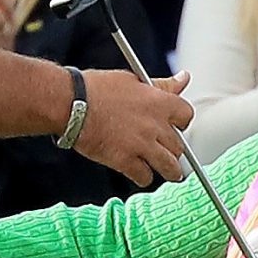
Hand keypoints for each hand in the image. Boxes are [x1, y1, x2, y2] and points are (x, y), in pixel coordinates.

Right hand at [73, 67, 192, 184]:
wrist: (71, 104)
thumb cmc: (96, 89)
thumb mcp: (134, 80)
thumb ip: (161, 85)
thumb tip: (184, 79)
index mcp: (159, 102)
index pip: (186, 115)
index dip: (181, 123)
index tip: (175, 126)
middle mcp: (155, 125)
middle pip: (179, 146)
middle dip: (174, 150)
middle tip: (167, 151)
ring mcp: (141, 145)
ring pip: (170, 167)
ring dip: (170, 171)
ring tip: (169, 173)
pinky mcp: (125, 161)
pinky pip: (145, 177)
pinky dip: (143, 177)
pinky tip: (139, 174)